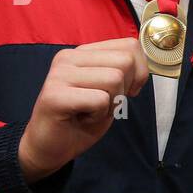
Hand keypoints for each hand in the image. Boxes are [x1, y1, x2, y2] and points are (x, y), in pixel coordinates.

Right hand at [18, 38, 148, 182]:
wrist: (48, 147)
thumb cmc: (80, 120)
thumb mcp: (109, 92)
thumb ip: (123, 72)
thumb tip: (144, 65)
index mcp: (82, 53)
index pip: (129, 46)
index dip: (139, 73)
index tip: (125, 92)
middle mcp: (68, 57)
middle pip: (125, 61)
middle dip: (124, 89)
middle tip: (103, 104)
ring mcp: (60, 74)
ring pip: (114, 78)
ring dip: (110, 104)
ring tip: (90, 111)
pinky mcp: (55, 95)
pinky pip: (100, 99)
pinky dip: (99, 115)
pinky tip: (81, 118)